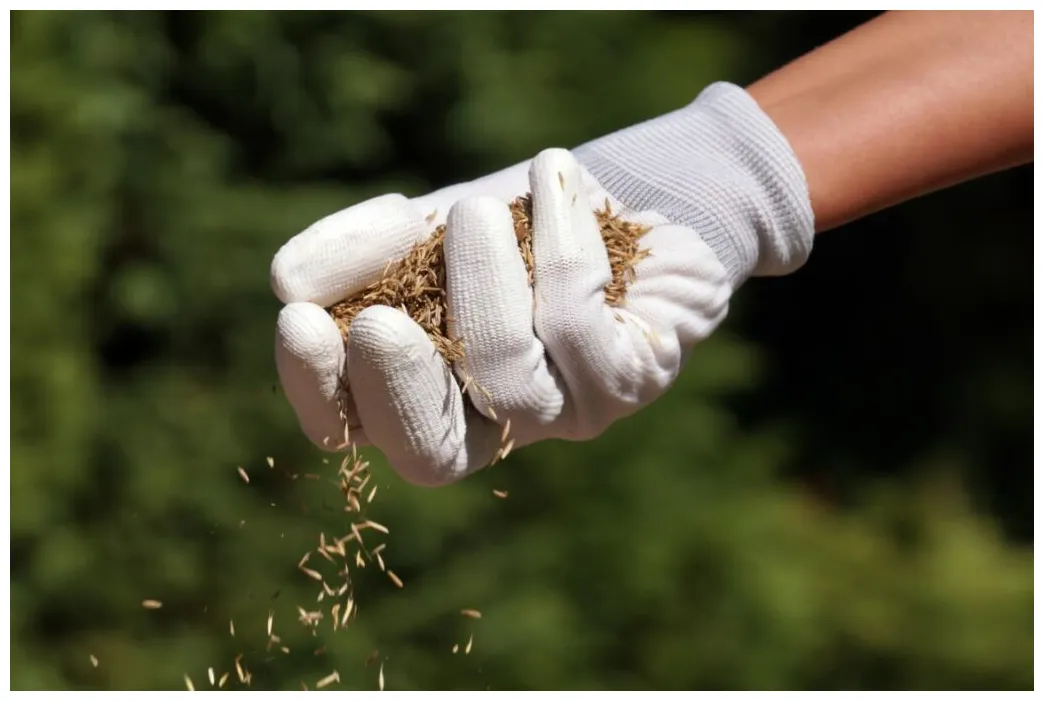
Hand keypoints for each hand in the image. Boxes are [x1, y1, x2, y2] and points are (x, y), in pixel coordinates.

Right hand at [271, 83, 814, 486]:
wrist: (630, 193)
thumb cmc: (516, 222)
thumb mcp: (423, 226)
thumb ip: (359, 253)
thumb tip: (286, 280)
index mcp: (426, 394)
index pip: (355, 429)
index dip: (321, 392)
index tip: (298, 322)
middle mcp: (494, 422)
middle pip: (431, 455)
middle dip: (397, 390)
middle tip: (378, 323)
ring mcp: (565, 411)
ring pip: (507, 380)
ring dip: (483, 283)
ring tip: (476, 207)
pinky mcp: (628, 380)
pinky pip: (577, 329)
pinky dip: (556, 244)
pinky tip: (552, 181)